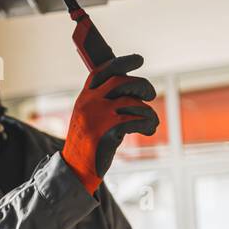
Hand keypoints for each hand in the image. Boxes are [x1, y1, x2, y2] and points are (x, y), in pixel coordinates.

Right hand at [61, 53, 158, 193]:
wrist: (76, 168)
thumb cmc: (88, 145)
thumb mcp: (90, 119)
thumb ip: (104, 104)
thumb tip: (132, 93)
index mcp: (85, 97)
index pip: (102, 71)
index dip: (122, 62)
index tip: (138, 59)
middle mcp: (89, 102)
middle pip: (121, 80)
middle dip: (142, 85)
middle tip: (151, 94)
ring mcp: (97, 114)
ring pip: (133, 101)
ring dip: (148, 111)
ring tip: (152, 121)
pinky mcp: (107, 129)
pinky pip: (136, 119)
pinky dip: (147, 123)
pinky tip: (148, 129)